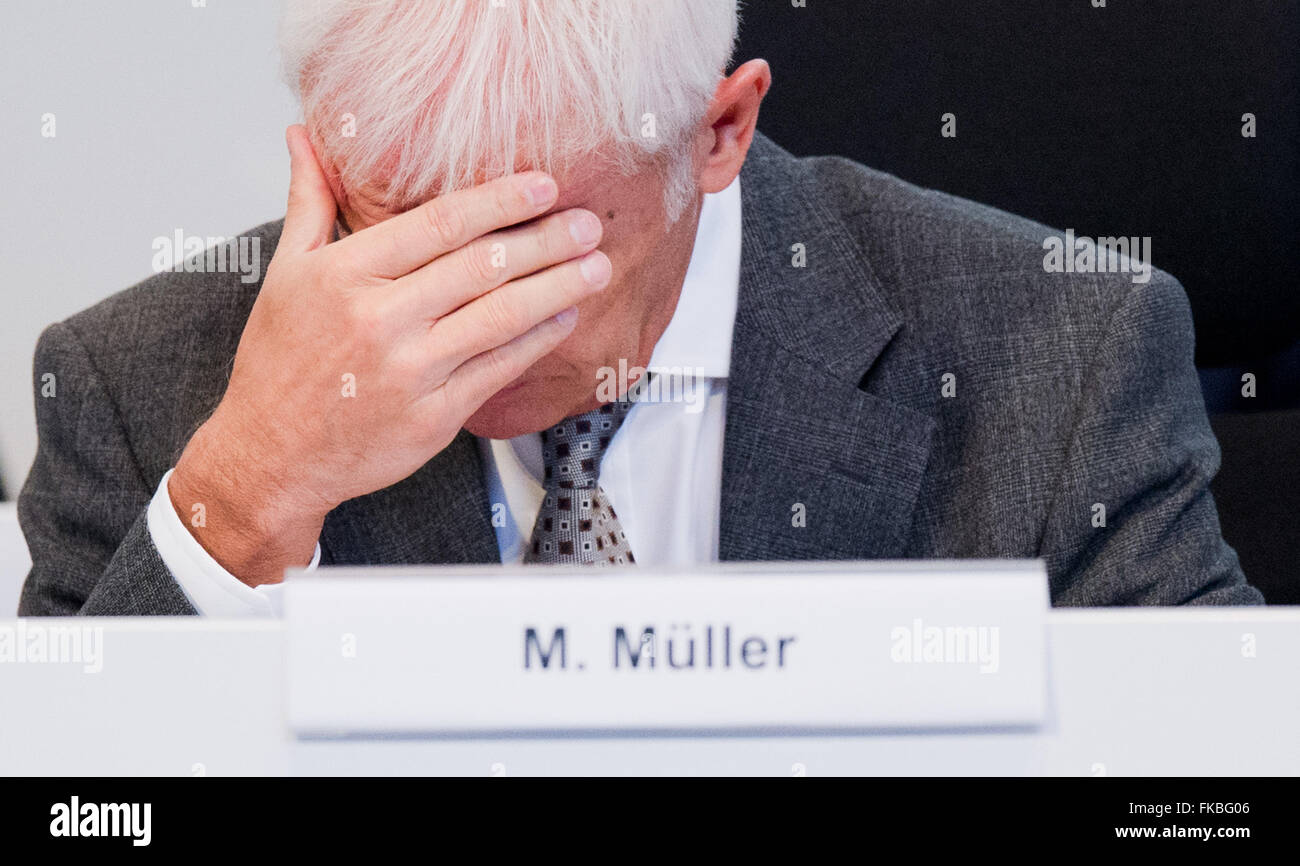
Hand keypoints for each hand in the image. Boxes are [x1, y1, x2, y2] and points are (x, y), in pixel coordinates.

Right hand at [169, 125, 609, 584]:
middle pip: (483, 267)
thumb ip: (309, 202)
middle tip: (589, 223)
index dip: (500, 202)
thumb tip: (305, 138)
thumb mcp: (285, 273)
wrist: (273, 455)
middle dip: (547, 241)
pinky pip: (500, 368)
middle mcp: (380, 320)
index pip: (439, 224)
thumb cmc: (280, 363)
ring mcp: (410, 371)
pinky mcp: (434, 416)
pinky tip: (565, 317)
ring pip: (502, 317)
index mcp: (345, 276)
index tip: (543, 186)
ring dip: (558, 287)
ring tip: (597, 267)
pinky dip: (538, 340)